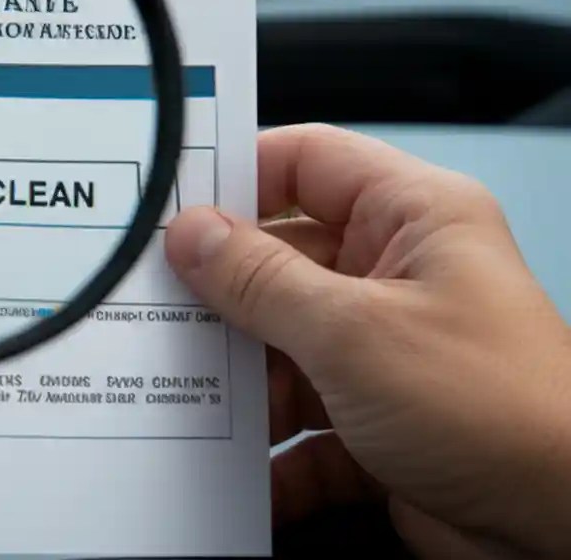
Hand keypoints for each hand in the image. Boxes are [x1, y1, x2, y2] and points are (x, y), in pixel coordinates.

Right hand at [165, 124, 570, 558]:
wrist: (567, 533)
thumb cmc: (501, 413)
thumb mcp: (354, 333)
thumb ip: (260, 280)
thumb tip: (193, 235)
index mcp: (413, 219)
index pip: (307, 161)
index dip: (235, 174)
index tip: (168, 204)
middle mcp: (398, 276)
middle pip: (280, 260)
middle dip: (220, 295)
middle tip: (154, 309)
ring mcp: (385, 351)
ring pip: (280, 347)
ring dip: (238, 382)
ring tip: (185, 398)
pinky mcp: (376, 422)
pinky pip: (299, 424)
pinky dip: (268, 454)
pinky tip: (241, 473)